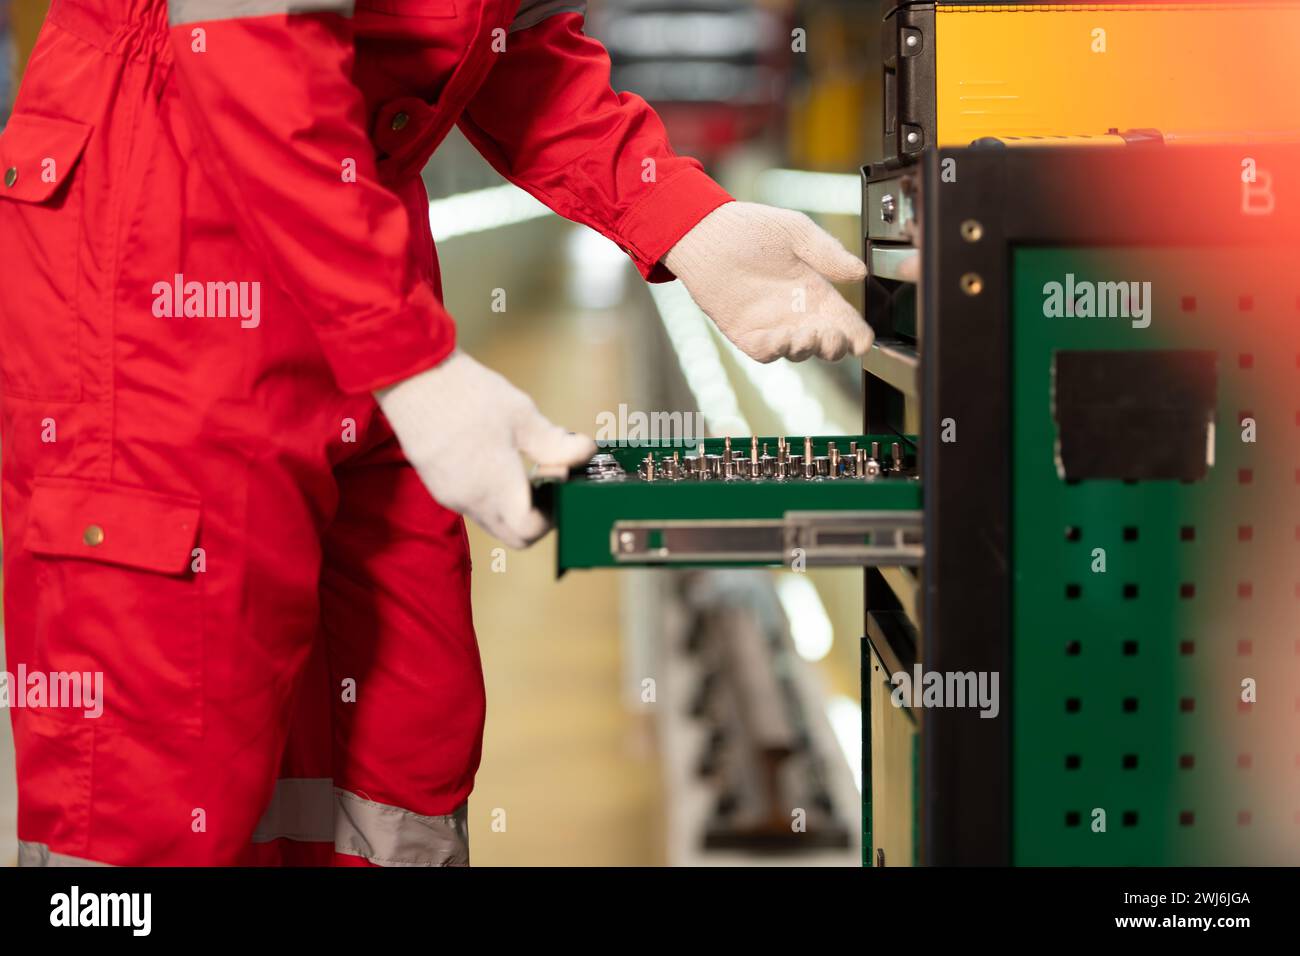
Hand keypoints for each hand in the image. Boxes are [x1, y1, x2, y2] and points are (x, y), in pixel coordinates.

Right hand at [375, 351, 595, 547]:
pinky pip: (472, 505)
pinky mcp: (438, 484)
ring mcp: (450, 495)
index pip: (530, 530)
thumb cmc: (466, 393)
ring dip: (513, 505)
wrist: (412, 376)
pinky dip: (492, 495)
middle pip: (512, 534)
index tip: (558, 480)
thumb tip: (585, 452)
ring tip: (523, 464)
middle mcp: (470, 501)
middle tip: (547, 479)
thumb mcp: (521, 415)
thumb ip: (554, 442)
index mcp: (495, 487)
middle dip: (537, 516)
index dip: (552, 514)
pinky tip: (497, 460)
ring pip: (492, 521)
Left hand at [664, 201, 877, 362]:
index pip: (842, 320)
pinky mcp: (744, 332)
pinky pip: (764, 351)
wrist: (706, 233)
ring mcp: (770, 325)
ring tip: (809, 335)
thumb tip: (859, 271)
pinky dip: (776, 350)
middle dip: (835, 347)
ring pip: (797, 352)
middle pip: (824, 344)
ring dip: (807, 349)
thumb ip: (827, 253)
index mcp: (814, 291)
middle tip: (834, 337)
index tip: (864, 341)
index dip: (856, 334)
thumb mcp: (796, 232)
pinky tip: (782, 338)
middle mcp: (796, 313)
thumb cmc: (750, 228)